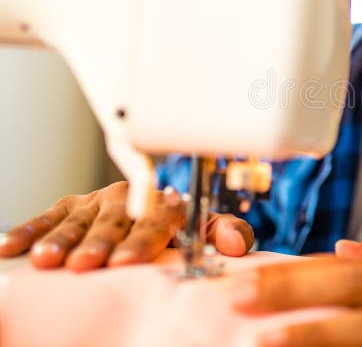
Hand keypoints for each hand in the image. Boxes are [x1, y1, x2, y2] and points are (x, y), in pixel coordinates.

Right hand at [0, 181, 254, 271]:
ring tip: (50, 261)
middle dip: (99, 243)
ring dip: (62, 239)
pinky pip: (48, 216)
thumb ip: (225, 234)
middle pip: (113, 221)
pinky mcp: (72, 206)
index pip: (154, 222)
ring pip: (79, 219)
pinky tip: (11, 247)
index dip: (141, 242)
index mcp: (164, 205)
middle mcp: (130, 199)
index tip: (127, 264)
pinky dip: (30, 230)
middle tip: (86, 264)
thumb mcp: (207, 232)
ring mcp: (98, 201)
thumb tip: (236, 243)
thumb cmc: (178, 232)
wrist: (152, 216)